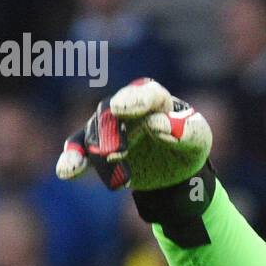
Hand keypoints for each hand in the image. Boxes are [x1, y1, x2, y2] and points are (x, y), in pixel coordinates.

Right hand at [56, 78, 211, 192]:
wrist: (175, 170)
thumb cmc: (188, 147)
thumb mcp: (198, 141)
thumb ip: (185, 131)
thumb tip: (156, 124)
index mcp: (158, 100)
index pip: (148, 94)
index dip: (135, 99)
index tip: (121, 108)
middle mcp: (129, 108)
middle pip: (112, 112)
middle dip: (110, 129)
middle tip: (116, 151)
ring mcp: (111, 127)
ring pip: (95, 132)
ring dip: (96, 149)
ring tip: (102, 164)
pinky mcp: (99, 149)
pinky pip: (80, 150)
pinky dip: (73, 159)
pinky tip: (66, 171)